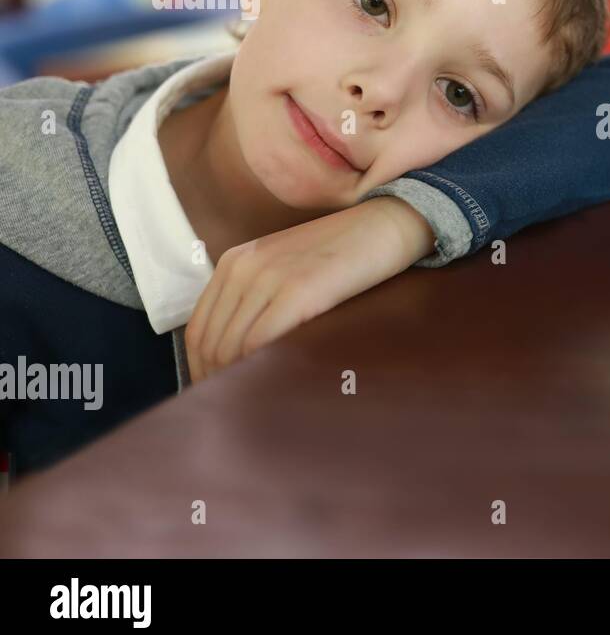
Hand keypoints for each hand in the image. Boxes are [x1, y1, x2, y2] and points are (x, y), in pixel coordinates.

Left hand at [184, 197, 436, 383]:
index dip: (202, 368)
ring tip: (251, 405)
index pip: (200, 328)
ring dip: (235, 380)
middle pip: (210, 341)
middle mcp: (243, 267)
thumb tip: (243, 351)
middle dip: (215, 380)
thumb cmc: (345, 252)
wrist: (385, 224)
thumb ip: (260, 296)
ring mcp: (269, 277)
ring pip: (231, 346)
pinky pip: (260, 341)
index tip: (216, 392)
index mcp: (235, 262)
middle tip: (233, 410)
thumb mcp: (288, 266)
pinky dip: (259, 368)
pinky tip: (272, 384)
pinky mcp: (298, 290)